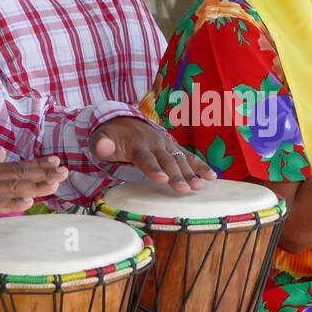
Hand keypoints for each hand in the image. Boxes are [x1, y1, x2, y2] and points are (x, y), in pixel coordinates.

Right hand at [0, 149, 67, 227]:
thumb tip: (1, 151)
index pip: (14, 165)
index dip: (36, 164)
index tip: (55, 161)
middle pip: (17, 174)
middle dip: (43, 173)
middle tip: (65, 171)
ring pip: (10, 186)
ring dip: (34, 185)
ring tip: (54, 184)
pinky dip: (11, 202)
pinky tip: (27, 202)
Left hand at [91, 117, 216, 193]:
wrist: (124, 121)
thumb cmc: (111, 137)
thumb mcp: (100, 139)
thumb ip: (100, 144)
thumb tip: (102, 147)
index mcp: (137, 144)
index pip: (145, 157)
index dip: (153, 168)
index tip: (162, 179)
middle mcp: (155, 143)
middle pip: (167, 160)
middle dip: (176, 175)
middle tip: (185, 190)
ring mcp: (166, 144)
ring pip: (180, 158)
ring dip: (192, 172)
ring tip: (200, 185)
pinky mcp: (173, 147)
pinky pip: (188, 156)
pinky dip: (200, 165)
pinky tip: (212, 176)